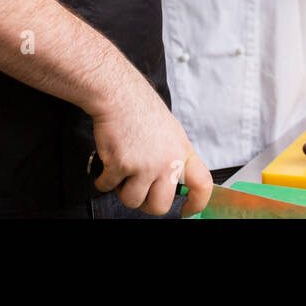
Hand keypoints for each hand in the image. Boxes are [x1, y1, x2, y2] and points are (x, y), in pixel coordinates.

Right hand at [90, 73, 212, 216]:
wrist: (119, 95)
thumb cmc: (141, 109)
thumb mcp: (171, 132)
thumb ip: (174, 156)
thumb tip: (174, 179)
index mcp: (182, 152)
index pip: (202, 185)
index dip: (197, 203)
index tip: (187, 210)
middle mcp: (167, 161)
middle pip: (160, 205)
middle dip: (146, 203)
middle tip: (139, 191)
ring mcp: (145, 165)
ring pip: (132, 200)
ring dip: (122, 190)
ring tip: (121, 171)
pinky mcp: (121, 165)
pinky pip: (108, 187)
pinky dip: (103, 180)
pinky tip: (106, 165)